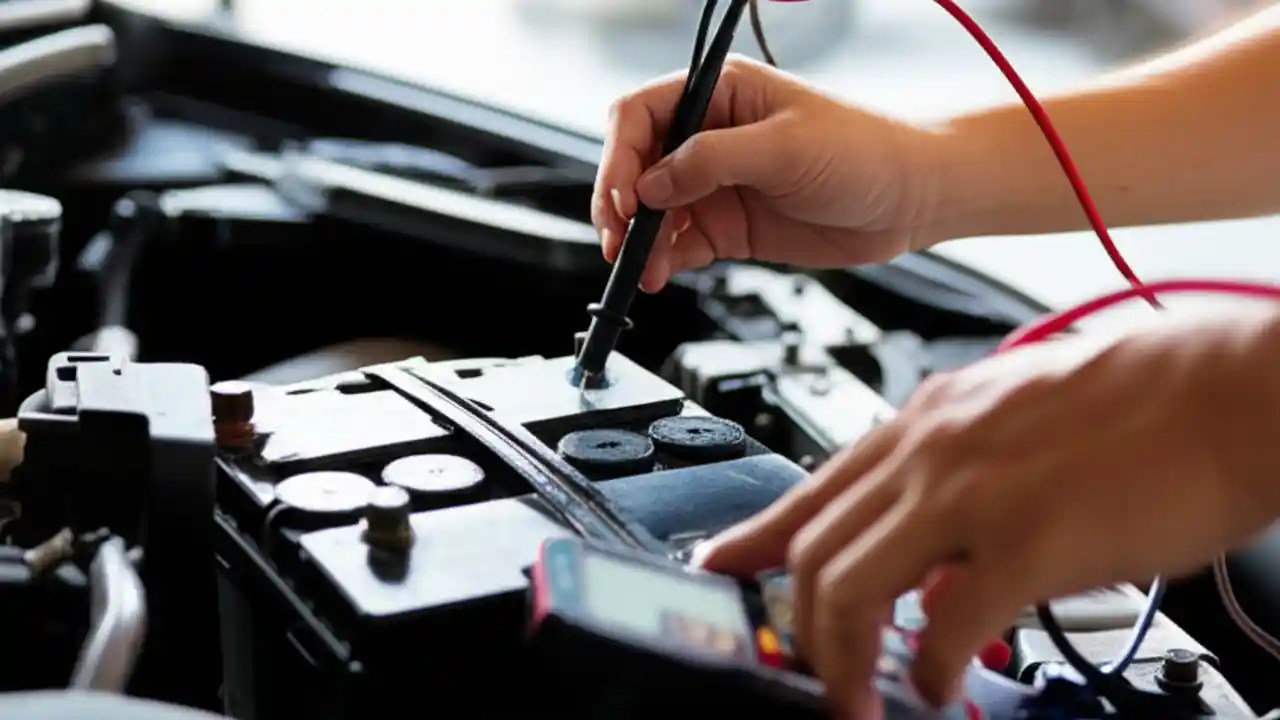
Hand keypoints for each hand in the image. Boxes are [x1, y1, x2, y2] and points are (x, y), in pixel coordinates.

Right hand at [591, 55, 944, 292]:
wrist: (911, 200)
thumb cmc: (865, 151)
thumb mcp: (783, 148)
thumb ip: (711, 162)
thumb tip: (651, 185)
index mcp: (718, 95)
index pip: (640, 115)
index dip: (620, 156)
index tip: (624, 197)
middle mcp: (709, 137)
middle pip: (635, 166)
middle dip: (619, 204)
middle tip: (619, 240)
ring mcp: (716, 184)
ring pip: (652, 212)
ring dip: (639, 240)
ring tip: (642, 268)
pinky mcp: (728, 226)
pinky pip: (678, 243)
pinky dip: (661, 260)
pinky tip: (658, 274)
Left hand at [693, 310, 1279, 715]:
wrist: (1232, 385)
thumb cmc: (1142, 396)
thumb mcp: (1016, 420)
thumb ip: (957, 490)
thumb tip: (932, 576)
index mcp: (927, 421)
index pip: (810, 488)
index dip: (753, 538)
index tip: (722, 567)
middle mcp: (931, 451)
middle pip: (809, 548)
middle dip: (794, 624)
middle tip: (801, 667)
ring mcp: (972, 496)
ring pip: (847, 588)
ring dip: (840, 660)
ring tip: (858, 700)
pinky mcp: (1028, 542)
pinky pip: (946, 627)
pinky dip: (932, 671)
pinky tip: (944, 685)